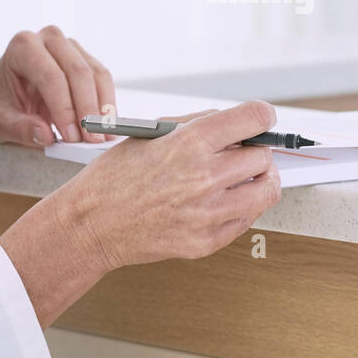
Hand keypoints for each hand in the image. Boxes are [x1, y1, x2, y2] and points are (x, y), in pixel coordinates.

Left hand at [0, 25, 116, 145]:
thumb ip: (19, 128)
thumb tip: (46, 136)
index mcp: (22, 47)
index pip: (51, 77)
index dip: (65, 108)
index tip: (72, 137)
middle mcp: (48, 39)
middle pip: (78, 72)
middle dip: (88, 110)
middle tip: (92, 140)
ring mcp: (69, 46)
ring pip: (96, 75)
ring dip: (102, 108)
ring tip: (102, 137)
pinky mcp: (84, 58)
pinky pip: (102, 80)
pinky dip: (106, 104)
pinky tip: (105, 126)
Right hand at [57, 100, 282, 269]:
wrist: (91, 224)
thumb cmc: (114, 178)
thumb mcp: (152, 135)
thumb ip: (196, 125)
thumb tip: (233, 123)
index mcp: (190, 142)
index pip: (253, 119)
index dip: (262, 117)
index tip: (262, 120)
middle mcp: (203, 176)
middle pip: (263, 157)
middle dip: (256, 151)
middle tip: (244, 154)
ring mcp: (207, 213)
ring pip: (266, 191)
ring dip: (259, 181)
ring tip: (242, 179)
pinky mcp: (207, 241)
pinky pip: (247, 220)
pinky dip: (242, 208)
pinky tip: (222, 201)